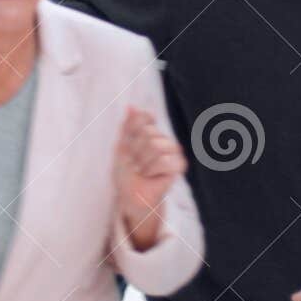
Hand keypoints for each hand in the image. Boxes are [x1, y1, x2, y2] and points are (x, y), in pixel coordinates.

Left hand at [112, 107, 183, 250]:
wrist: (130, 194)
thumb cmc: (125, 172)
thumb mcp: (121, 147)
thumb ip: (127, 126)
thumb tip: (131, 106)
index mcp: (149, 130)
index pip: (144, 117)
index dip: (131, 133)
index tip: (127, 146)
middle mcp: (163, 138)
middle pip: (148, 133)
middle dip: (135, 152)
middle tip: (134, 163)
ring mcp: (173, 151)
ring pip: (156, 146)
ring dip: (143, 163)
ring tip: (142, 170)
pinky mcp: (179, 165)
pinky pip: (165, 161)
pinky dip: (152, 170)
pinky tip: (151, 176)